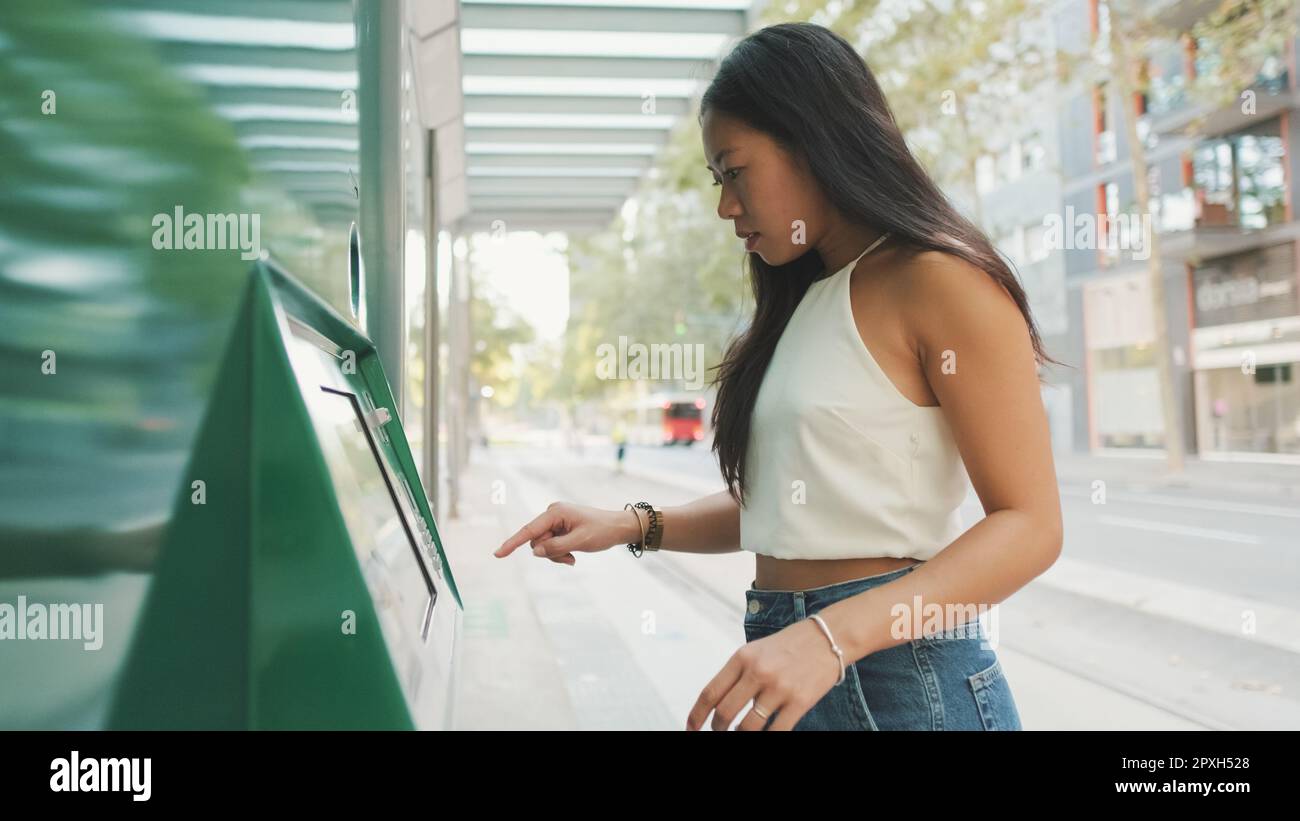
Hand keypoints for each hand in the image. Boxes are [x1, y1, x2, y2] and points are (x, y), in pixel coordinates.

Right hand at [494, 502, 640, 565]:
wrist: (617, 527)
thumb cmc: (601, 532)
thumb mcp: (580, 542)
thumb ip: (556, 548)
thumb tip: (535, 551)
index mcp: (555, 512)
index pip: (529, 531)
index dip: (512, 544)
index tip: (497, 554)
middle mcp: (552, 514)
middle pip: (536, 541)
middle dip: (550, 553)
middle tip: (570, 559)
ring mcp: (555, 521)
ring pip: (543, 546)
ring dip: (556, 555)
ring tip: (573, 557)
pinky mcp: (559, 528)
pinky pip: (550, 545)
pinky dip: (559, 553)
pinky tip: (573, 555)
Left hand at [686, 619, 841, 729]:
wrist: (828, 637)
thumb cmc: (789, 646)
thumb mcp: (757, 651)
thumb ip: (738, 674)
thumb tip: (720, 706)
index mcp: (742, 657)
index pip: (710, 692)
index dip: (696, 715)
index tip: (691, 728)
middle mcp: (758, 671)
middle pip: (725, 712)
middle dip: (718, 729)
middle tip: (719, 732)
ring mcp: (779, 687)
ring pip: (748, 727)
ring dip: (740, 736)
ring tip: (741, 733)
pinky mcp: (800, 701)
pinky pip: (776, 731)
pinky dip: (766, 737)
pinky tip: (765, 735)